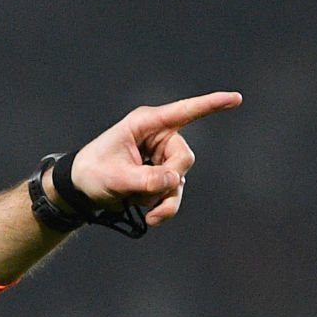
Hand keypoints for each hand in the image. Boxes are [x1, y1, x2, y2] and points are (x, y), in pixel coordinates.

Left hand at [62, 91, 242, 227]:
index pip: (184, 112)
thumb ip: (145, 179)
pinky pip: (173, 193)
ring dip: (163, 199)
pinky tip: (149, 218)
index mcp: (146, 124)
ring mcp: (161, 158)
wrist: (80, 189)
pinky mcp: (161, 176)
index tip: (235, 98)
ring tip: (143, 210)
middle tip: (146, 194)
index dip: (210, 105)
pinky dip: (163, 207)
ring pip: (179, 180)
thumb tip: (175, 181)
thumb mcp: (115, 178)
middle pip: (183, 158)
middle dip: (168, 180)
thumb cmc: (91, 172)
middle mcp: (158, 137)